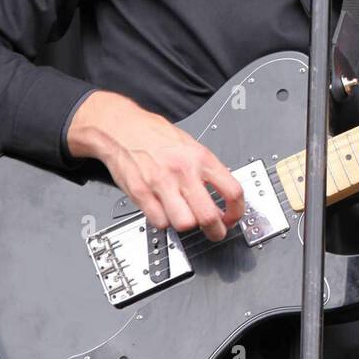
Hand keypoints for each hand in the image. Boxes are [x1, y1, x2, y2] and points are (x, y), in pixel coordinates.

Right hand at [67, 91, 245, 240]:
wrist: (121, 127)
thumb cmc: (154, 135)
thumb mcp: (190, 145)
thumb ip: (206, 169)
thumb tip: (221, 194)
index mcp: (201, 158)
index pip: (232, 191)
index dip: (237, 212)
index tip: (232, 218)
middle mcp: (184, 172)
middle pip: (209, 216)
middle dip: (216, 230)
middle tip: (214, 231)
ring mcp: (161, 184)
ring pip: (185, 224)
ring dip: (187, 225)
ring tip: (185, 217)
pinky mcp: (141, 194)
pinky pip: (160, 222)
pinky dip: (164, 222)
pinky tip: (164, 211)